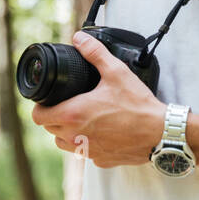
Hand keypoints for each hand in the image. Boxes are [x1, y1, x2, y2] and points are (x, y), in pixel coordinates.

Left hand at [30, 31, 164, 167]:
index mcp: (73, 114)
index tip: (48, 100)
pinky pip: (85, 153)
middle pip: (50, 130)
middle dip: (55, 117)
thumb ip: (95, 53)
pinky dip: (88, 143)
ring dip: (67, 132)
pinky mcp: (101, 160)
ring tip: (82, 118)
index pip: (38, 117)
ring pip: (64, 144)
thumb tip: (79, 38)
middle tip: (69, 104)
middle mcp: (76, 136)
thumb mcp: (116, 72)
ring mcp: (88, 151)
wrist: (160, 133)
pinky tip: (101, 132)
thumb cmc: (138, 105)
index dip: (40, 107)